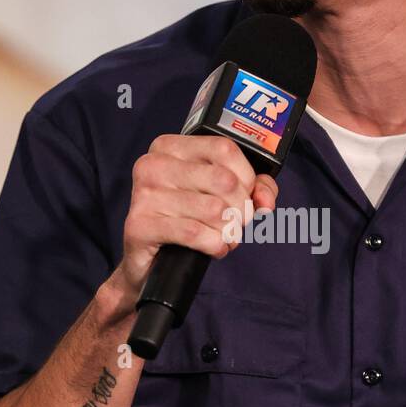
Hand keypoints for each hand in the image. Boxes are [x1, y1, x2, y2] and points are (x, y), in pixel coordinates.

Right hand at [108, 133, 277, 312]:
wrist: (149, 260)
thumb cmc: (187, 219)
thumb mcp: (222, 195)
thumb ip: (254, 188)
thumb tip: (265, 202)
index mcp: (171, 147)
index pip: (225, 150)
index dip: (247, 178)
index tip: (246, 196)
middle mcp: (153, 164)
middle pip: (224, 180)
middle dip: (240, 208)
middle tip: (234, 222)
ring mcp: (144, 194)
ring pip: (214, 210)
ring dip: (228, 231)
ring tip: (222, 236)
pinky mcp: (140, 224)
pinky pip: (194, 233)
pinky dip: (214, 245)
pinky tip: (212, 248)